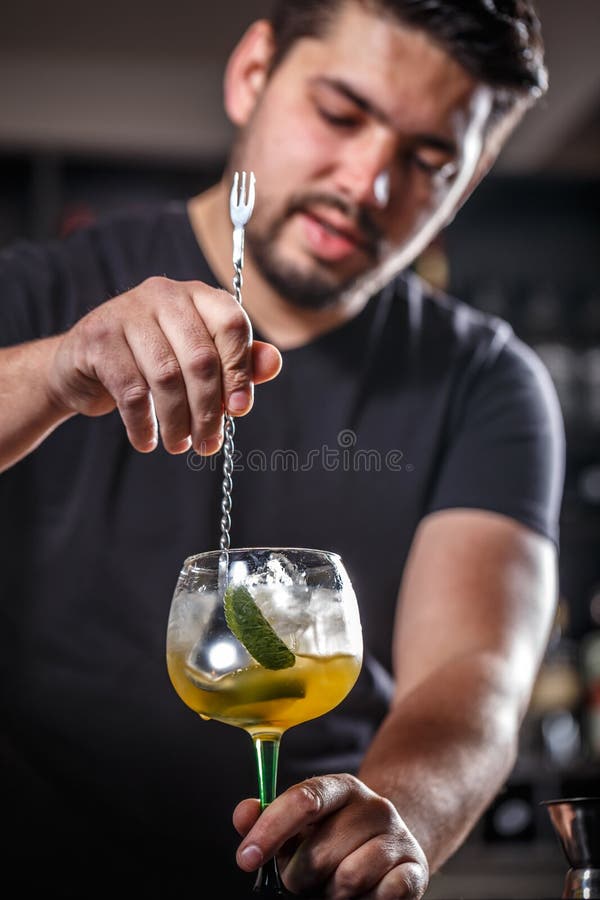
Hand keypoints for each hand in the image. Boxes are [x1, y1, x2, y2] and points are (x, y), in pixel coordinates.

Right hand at [47, 276, 281, 453]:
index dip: (240, 372)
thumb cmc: (150, 362)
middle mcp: (164, 294)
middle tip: (208, 443)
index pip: (232, 325)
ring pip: (167, 377)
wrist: (84, 364)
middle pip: (200, 358)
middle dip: (208, 410)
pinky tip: (146, 440)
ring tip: (179, 445)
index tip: (239, 411)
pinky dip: (143, 423)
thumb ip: (237, 362)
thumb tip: (272, 364)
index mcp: (196, 295)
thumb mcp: (196, 359)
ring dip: (177, 421)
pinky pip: (131, 390)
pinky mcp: (98, 338)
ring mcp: (127, 313)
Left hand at [234, 774, 428, 898]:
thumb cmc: (334, 840)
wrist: (389, 850)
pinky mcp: (416, 868)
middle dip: (300, 876)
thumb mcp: (300, 825)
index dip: (271, 830)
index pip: (304, 798)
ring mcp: (398, 835)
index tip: (247, 859)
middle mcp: (374, 805)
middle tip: (303, 880)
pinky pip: (385, 894)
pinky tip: (363, 894)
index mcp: (341, 787)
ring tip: (334, 886)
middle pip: (320, 850)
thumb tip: (244, 814)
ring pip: (350, 876)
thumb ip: (266, 819)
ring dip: (333, 893)